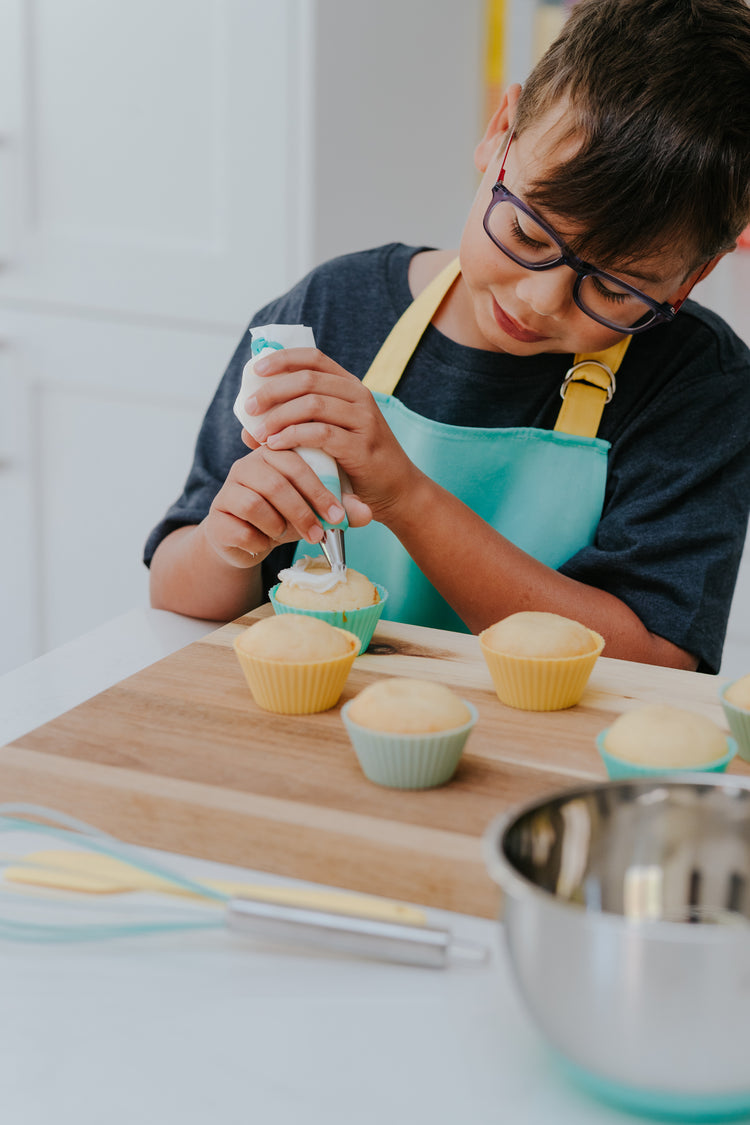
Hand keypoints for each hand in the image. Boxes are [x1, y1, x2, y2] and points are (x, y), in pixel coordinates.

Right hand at [203, 444, 371, 567]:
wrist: (245, 540)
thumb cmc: (284, 516)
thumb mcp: (315, 511)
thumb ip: (341, 509)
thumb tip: (368, 514)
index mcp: (274, 453)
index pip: (297, 462)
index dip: (319, 489)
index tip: (338, 514)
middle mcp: (247, 466)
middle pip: (275, 483)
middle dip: (302, 512)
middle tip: (319, 533)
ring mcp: (227, 489)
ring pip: (254, 504)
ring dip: (278, 526)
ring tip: (288, 537)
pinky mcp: (216, 516)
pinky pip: (240, 528)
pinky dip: (258, 541)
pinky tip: (265, 544)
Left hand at [243, 347, 418, 521]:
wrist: (396, 490)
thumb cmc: (354, 462)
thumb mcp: (328, 434)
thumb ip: (296, 424)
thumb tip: (248, 426)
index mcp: (349, 386)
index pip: (313, 358)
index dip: (282, 358)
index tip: (256, 370)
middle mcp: (359, 396)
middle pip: (307, 380)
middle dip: (272, 391)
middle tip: (249, 407)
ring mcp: (363, 420)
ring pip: (312, 404)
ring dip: (279, 417)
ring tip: (258, 433)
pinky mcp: (361, 446)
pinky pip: (321, 434)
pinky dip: (292, 437)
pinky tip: (275, 446)